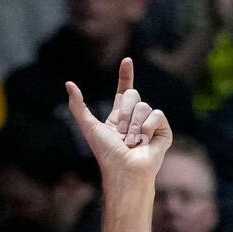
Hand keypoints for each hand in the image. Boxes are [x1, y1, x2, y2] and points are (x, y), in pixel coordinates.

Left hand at [66, 58, 172, 183]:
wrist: (124, 170)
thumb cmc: (106, 153)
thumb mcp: (89, 126)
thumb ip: (78, 106)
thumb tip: (69, 84)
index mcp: (118, 116)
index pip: (123, 90)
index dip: (125, 75)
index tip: (126, 61)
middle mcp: (135, 118)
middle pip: (133, 95)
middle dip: (124, 113)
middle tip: (120, 134)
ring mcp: (150, 124)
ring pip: (144, 105)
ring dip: (133, 126)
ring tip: (131, 143)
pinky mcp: (163, 130)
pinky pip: (157, 114)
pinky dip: (148, 128)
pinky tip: (144, 142)